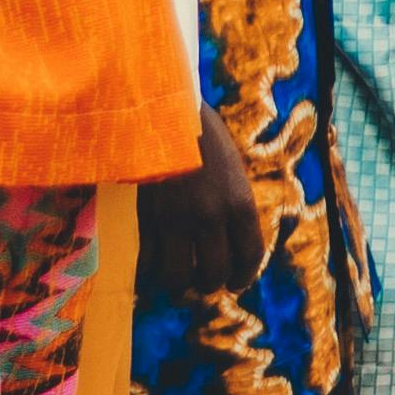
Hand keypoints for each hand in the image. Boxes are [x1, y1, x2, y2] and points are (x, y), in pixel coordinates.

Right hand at [137, 106, 264, 296]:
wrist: (162, 110)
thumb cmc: (200, 136)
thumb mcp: (230, 169)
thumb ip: (232, 205)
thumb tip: (228, 243)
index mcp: (240, 202)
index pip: (249, 256)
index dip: (243, 277)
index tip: (235, 282)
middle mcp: (212, 217)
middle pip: (213, 275)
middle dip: (208, 284)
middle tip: (201, 280)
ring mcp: (176, 220)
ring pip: (178, 278)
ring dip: (177, 284)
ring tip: (174, 278)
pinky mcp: (145, 219)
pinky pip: (146, 264)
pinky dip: (147, 275)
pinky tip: (148, 271)